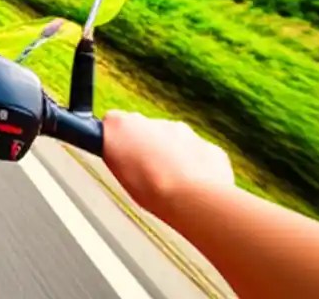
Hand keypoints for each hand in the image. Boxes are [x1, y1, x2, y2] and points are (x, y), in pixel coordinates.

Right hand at [102, 110, 234, 220]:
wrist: (192, 197)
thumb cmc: (150, 188)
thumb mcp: (116, 171)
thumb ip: (117, 152)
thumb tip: (117, 148)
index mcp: (123, 124)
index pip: (112, 124)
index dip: (117, 142)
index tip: (121, 158)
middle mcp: (152, 121)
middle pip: (144, 131)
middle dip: (145, 148)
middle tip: (144, 175)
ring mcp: (182, 131)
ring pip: (172, 142)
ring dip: (169, 157)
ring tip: (167, 185)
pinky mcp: (206, 145)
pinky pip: (196, 153)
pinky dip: (192, 166)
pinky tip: (188, 187)